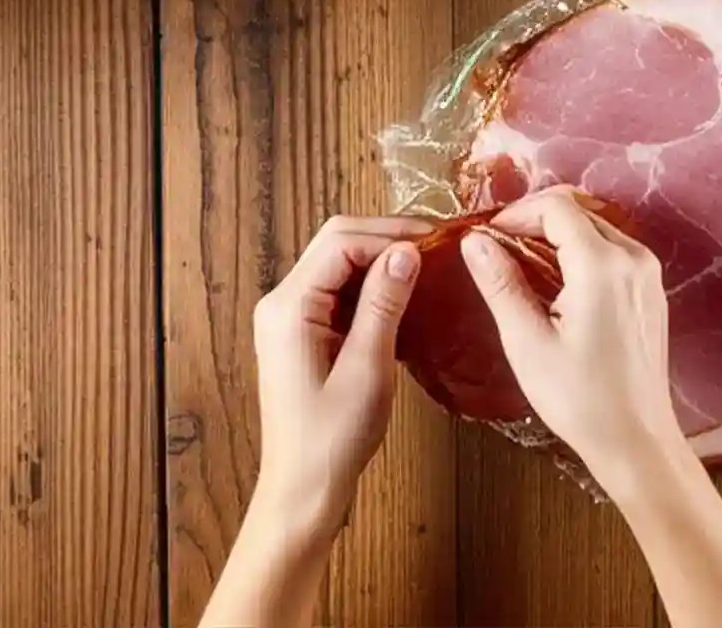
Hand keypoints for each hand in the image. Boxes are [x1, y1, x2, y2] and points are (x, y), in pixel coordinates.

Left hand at [251, 215, 429, 536]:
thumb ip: (384, 304)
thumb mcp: (368, 368)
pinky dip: (374, 286)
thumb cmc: (333, 439)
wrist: (304, 488)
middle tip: (439, 247)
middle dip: (388, 238)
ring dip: (383, 260)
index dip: (391, 233)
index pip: (340, 242)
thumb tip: (408, 252)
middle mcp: (282, 303)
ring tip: (430, 266)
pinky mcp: (304, 333)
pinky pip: (340, 292)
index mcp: (289, 307)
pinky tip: (407, 295)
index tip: (438, 241)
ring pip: (340, 265)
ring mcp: (290, 318)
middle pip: (337, 244)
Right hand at [460, 188, 682, 484]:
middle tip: (500, 246)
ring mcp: (649, 274)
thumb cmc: (579, 399)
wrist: (636, 439)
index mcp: (603, 266)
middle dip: (536, 218)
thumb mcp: (527, 342)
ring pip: (597, 228)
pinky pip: (614, 251)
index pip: (558, 207)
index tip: (489, 236)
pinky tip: (557, 282)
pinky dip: (582, 251)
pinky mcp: (652, 291)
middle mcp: (634, 258)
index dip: (518, 213)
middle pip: (580, 211)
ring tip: (522, 263)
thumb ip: (500, 284)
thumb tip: (474, 241)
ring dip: (558, 234)